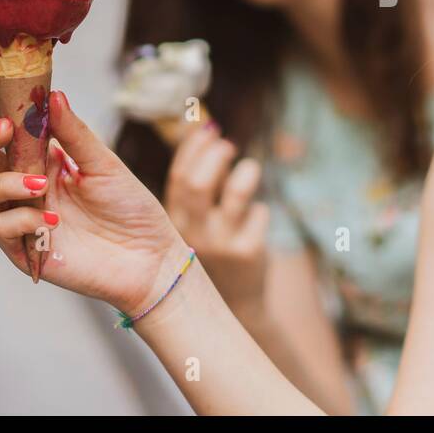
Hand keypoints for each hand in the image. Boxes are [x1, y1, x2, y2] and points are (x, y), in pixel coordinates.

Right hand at [0, 82, 188, 314]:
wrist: (149, 258)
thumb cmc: (130, 208)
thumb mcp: (104, 164)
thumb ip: (74, 133)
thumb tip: (53, 95)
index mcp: (44, 160)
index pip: (8, 131)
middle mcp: (26, 186)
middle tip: (4, 129)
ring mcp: (22, 218)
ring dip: (4, 182)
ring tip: (41, 184)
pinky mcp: (24, 250)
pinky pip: (0, 228)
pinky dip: (22, 218)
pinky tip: (53, 220)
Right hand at [163, 122, 269, 314]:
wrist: (236, 304)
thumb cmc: (216, 251)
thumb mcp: (199, 221)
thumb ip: (203, 182)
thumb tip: (209, 132)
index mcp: (174, 223)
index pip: (178, 177)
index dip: (193, 147)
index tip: (206, 128)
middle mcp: (192, 234)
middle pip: (198, 182)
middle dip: (215, 154)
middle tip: (227, 145)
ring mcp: (220, 244)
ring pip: (236, 193)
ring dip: (246, 172)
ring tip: (249, 169)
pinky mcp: (247, 252)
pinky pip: (258, 212)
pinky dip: (259, 209)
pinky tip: (255, 217)